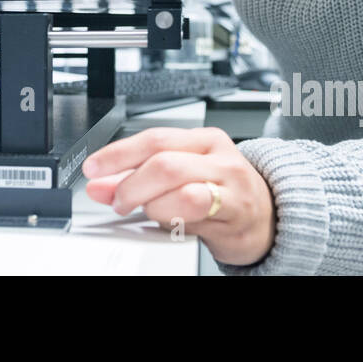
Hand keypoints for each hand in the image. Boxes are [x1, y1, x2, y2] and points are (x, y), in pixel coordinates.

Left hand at [82, 127, 276, 265]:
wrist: (268, 217)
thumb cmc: (223, 191)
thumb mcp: (183, 175)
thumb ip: (140, 176)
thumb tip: (99, 184)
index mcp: (203, 139)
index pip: (153, 139)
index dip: (117, 155)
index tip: (94, 169)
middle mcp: (218, 157)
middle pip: (164, 163)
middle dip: (131, 185)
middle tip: (118, 200)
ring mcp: (230, 185)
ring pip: (180, 190)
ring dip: (152, 205)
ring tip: (147, 212)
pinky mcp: (236, 213)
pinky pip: (197, 215)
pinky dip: (173, 220)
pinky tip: (169, 222)